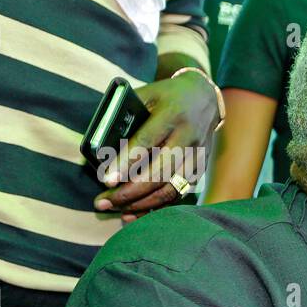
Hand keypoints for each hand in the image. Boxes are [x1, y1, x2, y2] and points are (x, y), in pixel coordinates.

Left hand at [93, 70, 221, 221]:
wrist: (204, 98)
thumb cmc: (166, 96)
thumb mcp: (146, 95)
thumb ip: (126, 115)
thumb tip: (101, 144)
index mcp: (171, 114)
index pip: (146, 142)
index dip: (125, 163)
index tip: (107, 180)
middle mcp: (187, 137)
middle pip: (159, 172)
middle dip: (130, 192)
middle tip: (104, 202)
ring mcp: (197, 155)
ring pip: (171, 188)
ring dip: (143, 203)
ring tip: (118, 211)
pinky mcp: (201, 168)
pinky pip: (180, 193)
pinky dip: (158, 206)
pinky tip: (138, 212)